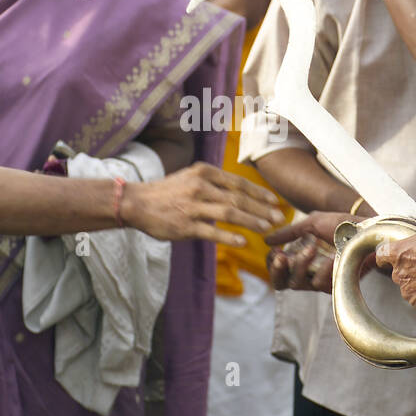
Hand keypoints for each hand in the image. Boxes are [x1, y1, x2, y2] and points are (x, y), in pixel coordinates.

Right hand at [122, 162, 283, 245]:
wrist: (137, 203)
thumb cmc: (168, 192)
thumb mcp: (191, 177)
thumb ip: (215, 183)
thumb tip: (242, 193)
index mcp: (204, 173)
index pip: (238, 183)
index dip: (259, 192)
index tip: (274, 201)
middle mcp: (200, 187)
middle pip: (238, 198)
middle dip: (261, 208)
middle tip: (278, 217)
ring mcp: (193, 206)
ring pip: (229, 213)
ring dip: (251, 221)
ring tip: (267, 228)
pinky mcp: (185, 226)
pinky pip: (211, 232)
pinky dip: (228, 237)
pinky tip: (243, 242)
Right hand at [263, 212, 363, 292]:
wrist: (368, 230)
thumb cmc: (342, 225)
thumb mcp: (312, 223)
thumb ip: (289, 232)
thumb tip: (266, 240)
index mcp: (299, 257)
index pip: (276, 268)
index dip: (271, 263)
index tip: (274, 250)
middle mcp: (306, 272)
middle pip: (280, 282)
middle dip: (277, 269)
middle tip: (281, 256)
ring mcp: (320, 280)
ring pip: (297, 283)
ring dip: (301, 264)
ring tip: (311, 248)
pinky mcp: (334, 285)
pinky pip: (319, 284)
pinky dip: (322, 270)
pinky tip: (331, 257)